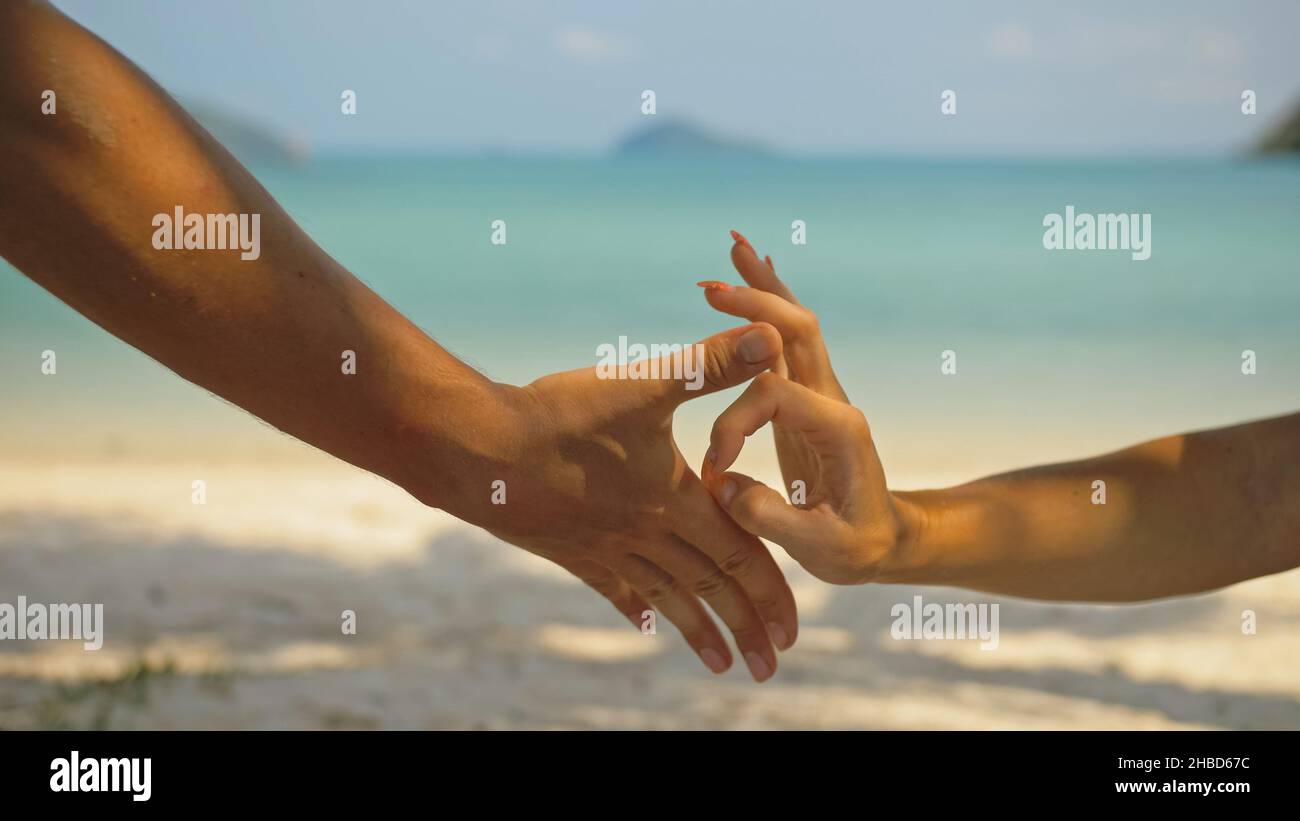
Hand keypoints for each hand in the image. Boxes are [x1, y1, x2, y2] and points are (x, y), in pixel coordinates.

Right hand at [427, 321, 797, 680]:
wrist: (478, 448)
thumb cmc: (559, 416)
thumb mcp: (640, 383)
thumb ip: (707, 364)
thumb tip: (769, 336)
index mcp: (671, 500)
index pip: (738, 554)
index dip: (771, 591)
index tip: (791, 633)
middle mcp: (644, 533)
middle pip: (709, 587)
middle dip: (745, 626)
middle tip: (770, 666)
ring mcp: (606, 546)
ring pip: (666, 596)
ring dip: (698, 631)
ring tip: (724, 666)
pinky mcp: (570, 547)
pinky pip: (613, 586)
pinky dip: (637, 605)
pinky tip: (647, 624)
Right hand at [697, 231, 920, 583]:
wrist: (885, 540)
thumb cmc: (857, 546)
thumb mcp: (824, 550)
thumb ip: (775, 519)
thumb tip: (724, 486)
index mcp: (839, 428)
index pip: (774, 395)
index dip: (734, 422)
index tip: (714, 467)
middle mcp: (831, 399)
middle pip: (796, 330)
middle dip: (755, 303)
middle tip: (710, 285)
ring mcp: (818, 392)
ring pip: (791, 323)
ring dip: (763, 287)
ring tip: (734, 245)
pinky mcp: (801, 397)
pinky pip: (780, 341)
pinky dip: (761, 307)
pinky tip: (742, 282)